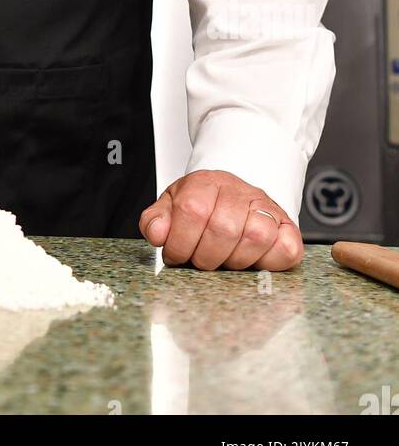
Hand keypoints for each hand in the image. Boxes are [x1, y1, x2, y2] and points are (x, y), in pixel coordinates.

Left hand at [139, 170, 303, 270]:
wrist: (234, 194)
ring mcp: (266, 208)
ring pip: (256, 236)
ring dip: (235, 260)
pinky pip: (286, 248)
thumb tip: (157, 232)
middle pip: (224, 228)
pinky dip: (269, 262)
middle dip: (206, 257)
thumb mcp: (172, 207)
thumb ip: (157, 220)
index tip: (177, 254)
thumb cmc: (203, 205)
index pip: (192, 210)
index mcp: (205, 183)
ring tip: (225, 260)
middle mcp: (238, 191)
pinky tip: (253, 260)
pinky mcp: (287, 228)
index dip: (180, 242)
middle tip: (201, 260)